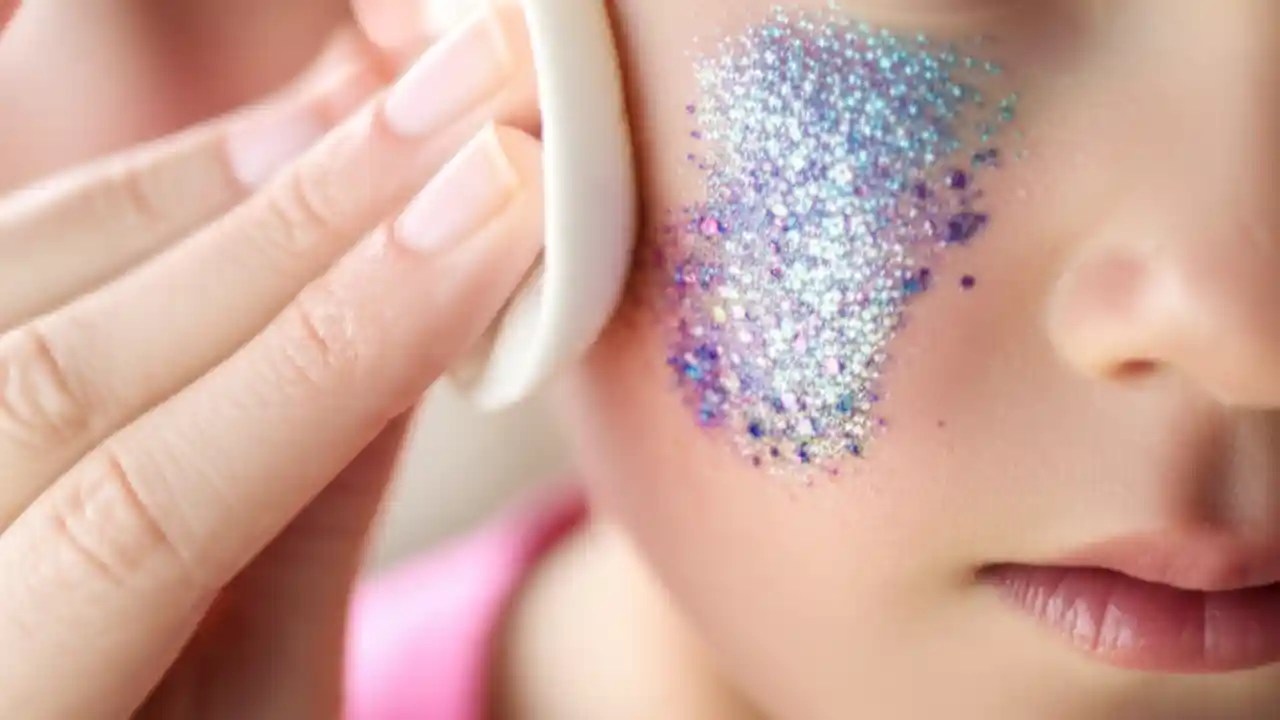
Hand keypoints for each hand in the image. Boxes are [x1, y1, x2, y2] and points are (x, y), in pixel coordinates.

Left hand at [0, 5, 538, 717]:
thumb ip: (305, 549)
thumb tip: (418, 330)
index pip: (141, 513)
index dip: (333, 354)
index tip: (489, 225)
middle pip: (63, 374)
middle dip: (300, 232)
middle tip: (470, 118)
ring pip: (11, 283)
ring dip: (224, 190)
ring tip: (389, 119)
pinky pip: (0, 265)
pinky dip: (133, 200)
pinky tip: (258, 154)